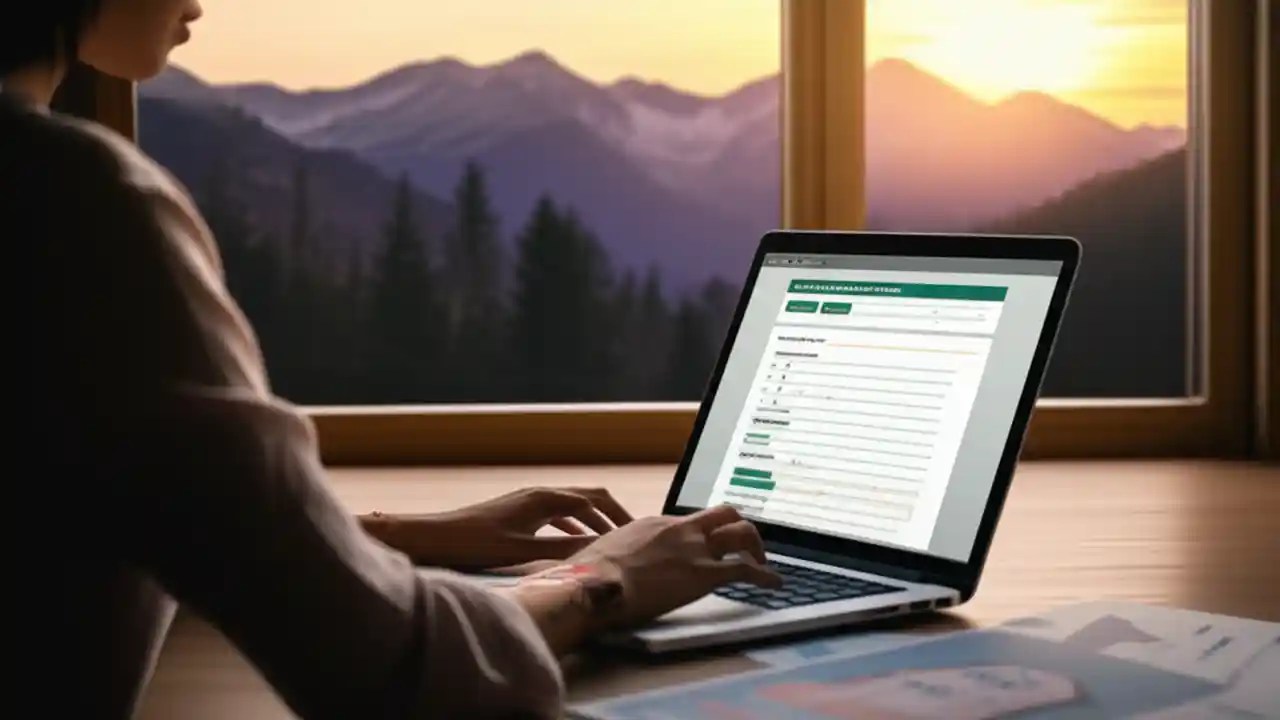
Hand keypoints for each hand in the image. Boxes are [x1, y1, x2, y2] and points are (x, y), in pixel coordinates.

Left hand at [360, 487, 632, 569]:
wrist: (436, 536)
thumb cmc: (476, 543)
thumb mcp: (523, 552)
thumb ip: (562, 551)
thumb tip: (599, 553)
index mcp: (545, 499)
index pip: (595, 501)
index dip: (619, 517)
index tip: (638, 534)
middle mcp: (540, 494)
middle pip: (588, 497)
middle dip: (612, 514)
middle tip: (633, 534)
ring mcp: (528, 501)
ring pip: (572, 505)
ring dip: (593, 520)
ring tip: (610, 540)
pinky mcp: (518, 512)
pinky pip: (556, 513)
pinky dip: (573, 525)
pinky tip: (574, 542)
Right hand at [566, 504, 780, 627]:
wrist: (594, 583)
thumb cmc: (589, 575)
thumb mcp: (604, 553)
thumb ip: (618, 555)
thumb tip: (608, 565)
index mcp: (656, 524)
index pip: (691, 522)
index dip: (704, 534)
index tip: (708, 545)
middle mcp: (680, 529)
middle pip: (723, 514)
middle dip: (739, 528)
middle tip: (746, 547)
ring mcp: (694, 549)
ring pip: (741, 533)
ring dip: (757, 547)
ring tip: (763, 564)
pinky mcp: (705, 573)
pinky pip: (745, 569)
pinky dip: (765, 576)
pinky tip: (774, 584)